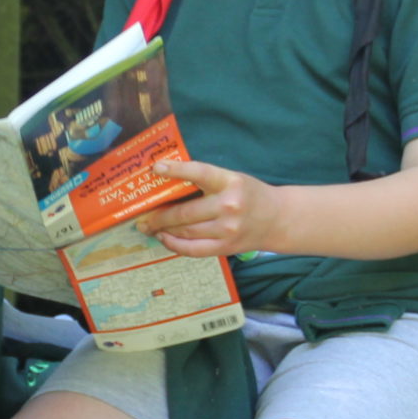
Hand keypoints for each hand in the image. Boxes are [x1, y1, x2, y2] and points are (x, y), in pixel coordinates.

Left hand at [135, 158, 282, 256]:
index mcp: (230, 183)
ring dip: (163, 230)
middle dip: (158, 216)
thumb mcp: (232, 178)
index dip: (176, 170)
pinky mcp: (225, 247)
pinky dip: (175, 245)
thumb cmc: (249, 194)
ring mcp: (227, 230)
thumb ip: (206, 180)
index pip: (199, 173)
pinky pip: (193, 250)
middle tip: (140, 217)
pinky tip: (164, 239)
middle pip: (184, 213)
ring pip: (185, 232)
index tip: (156, 168)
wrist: (277, 219)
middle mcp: (228, 206)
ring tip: (149, 227)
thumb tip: (167, 183)